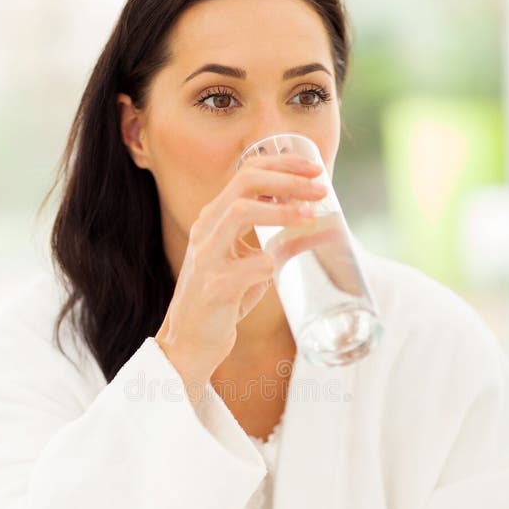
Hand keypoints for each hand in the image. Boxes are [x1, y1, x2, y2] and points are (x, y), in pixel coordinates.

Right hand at [154, 152, 325, 397]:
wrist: (188, 344)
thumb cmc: (221, 302)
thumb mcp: (250, 267)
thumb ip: (276, 245)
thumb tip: (315, 229)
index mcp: (214, 219)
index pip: (247, 172)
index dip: (283, 164)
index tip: (315, 170)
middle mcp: (206, 231)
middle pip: (246, 182)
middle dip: (289, 179)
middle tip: (320, 189)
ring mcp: (207, 258)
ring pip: (242, 212)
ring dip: (282, 210)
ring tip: (310, 216)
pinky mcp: (213, 287)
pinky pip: (251, 266)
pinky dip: (271, 265)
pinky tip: (278, 272)